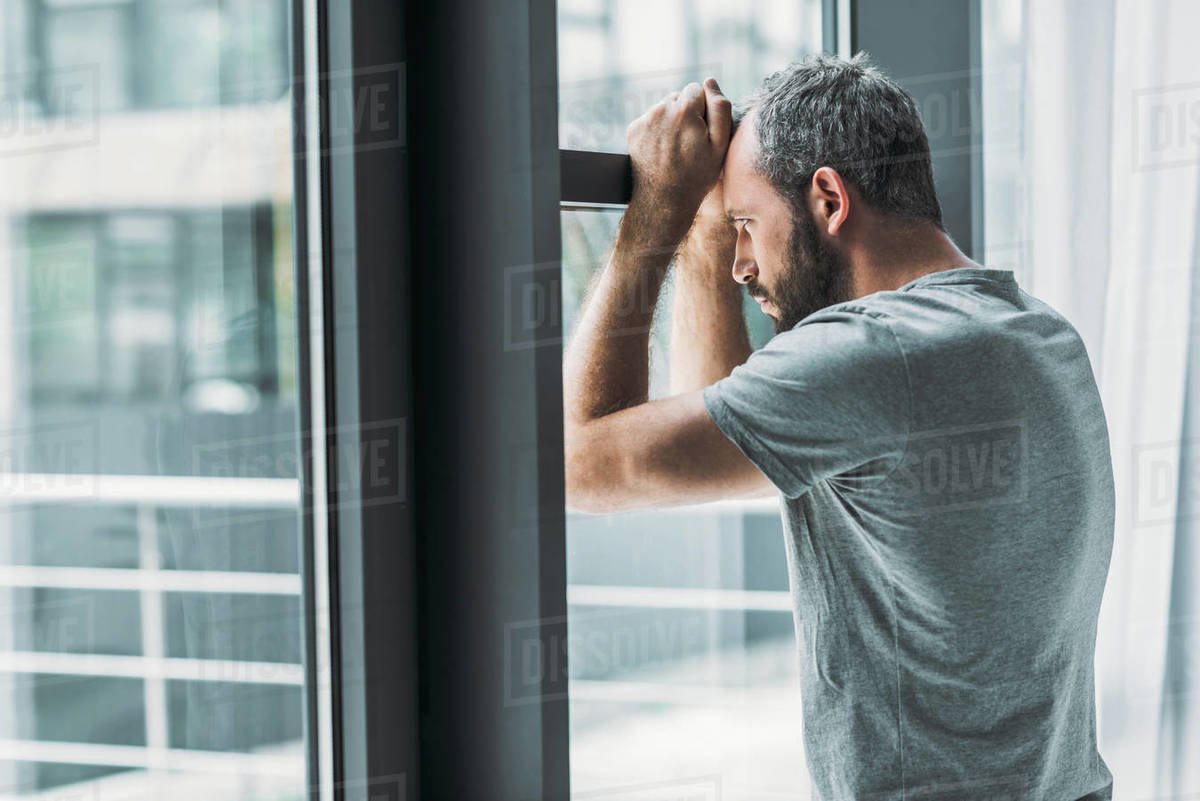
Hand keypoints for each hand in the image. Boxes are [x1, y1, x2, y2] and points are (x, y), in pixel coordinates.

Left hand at [626, 77, 731, 226]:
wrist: (663, 200)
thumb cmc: (696, 175)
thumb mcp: (720, 145)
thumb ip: (720, 108)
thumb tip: (710, 82)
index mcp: (683, 110)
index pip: (698, 89)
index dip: (704, 110)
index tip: (703, 132)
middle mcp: (660, 109)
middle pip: (679, 97)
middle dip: (686, 113)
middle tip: (690, 143)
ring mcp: (644, 120)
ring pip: (664, 108)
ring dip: (672, 122)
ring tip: (676, 148)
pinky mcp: (633, 130)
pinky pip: (651, 120)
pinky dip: (658, 130)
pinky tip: (663, 150)